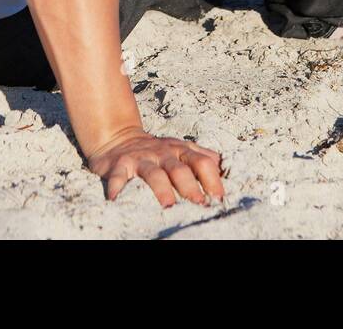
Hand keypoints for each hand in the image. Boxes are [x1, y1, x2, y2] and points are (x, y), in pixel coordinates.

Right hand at [86, 128, 224, 206]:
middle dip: (190, 186)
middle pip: (179, 168)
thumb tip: (227, 170)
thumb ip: (203, 158)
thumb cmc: (157, 151)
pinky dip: (116, 187)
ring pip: (153, 173)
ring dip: (161, 188)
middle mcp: (163, 153)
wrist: (119, 137)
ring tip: (168, 205)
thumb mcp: (181, 149)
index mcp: (181, 151)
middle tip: (199, 204)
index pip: (202, 162)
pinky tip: (115, 199)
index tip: (219, 198)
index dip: (212, 179)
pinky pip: (118, 176)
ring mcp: (141, 158)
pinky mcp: (119, 165)